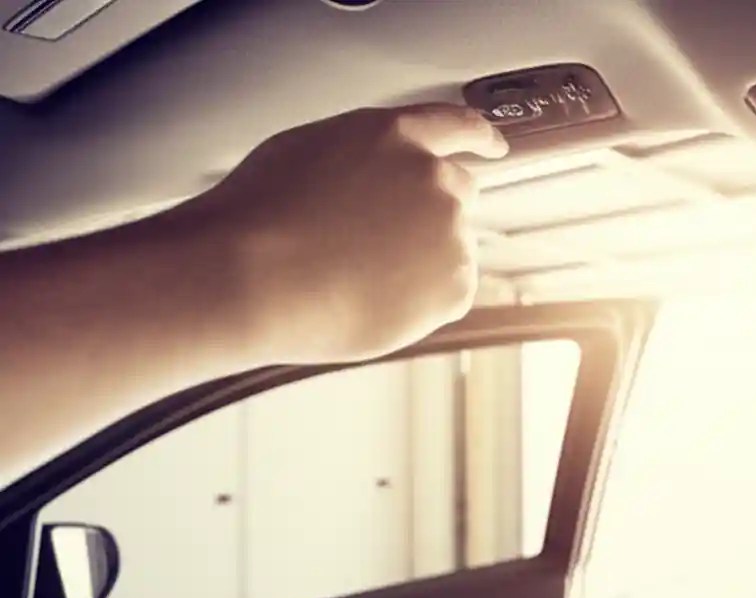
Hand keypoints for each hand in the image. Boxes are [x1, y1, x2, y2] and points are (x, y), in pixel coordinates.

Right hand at [184, 103, 507, 364]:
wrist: (250, 277)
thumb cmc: (258, 218)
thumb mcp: (308, 151)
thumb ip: (364, 157)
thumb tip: (379, 178)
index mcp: (396, 137)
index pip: (459, 126)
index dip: (481, 137)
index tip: (495, 147)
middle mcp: (434, 179)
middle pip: (459, 192)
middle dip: (431, 214)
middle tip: (382, 243)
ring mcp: (449, 233)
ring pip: (450, 248)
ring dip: (420, 260)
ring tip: (356, 275)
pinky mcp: (455, 286)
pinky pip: (448, 294)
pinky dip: (419, 301)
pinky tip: (369, 298)